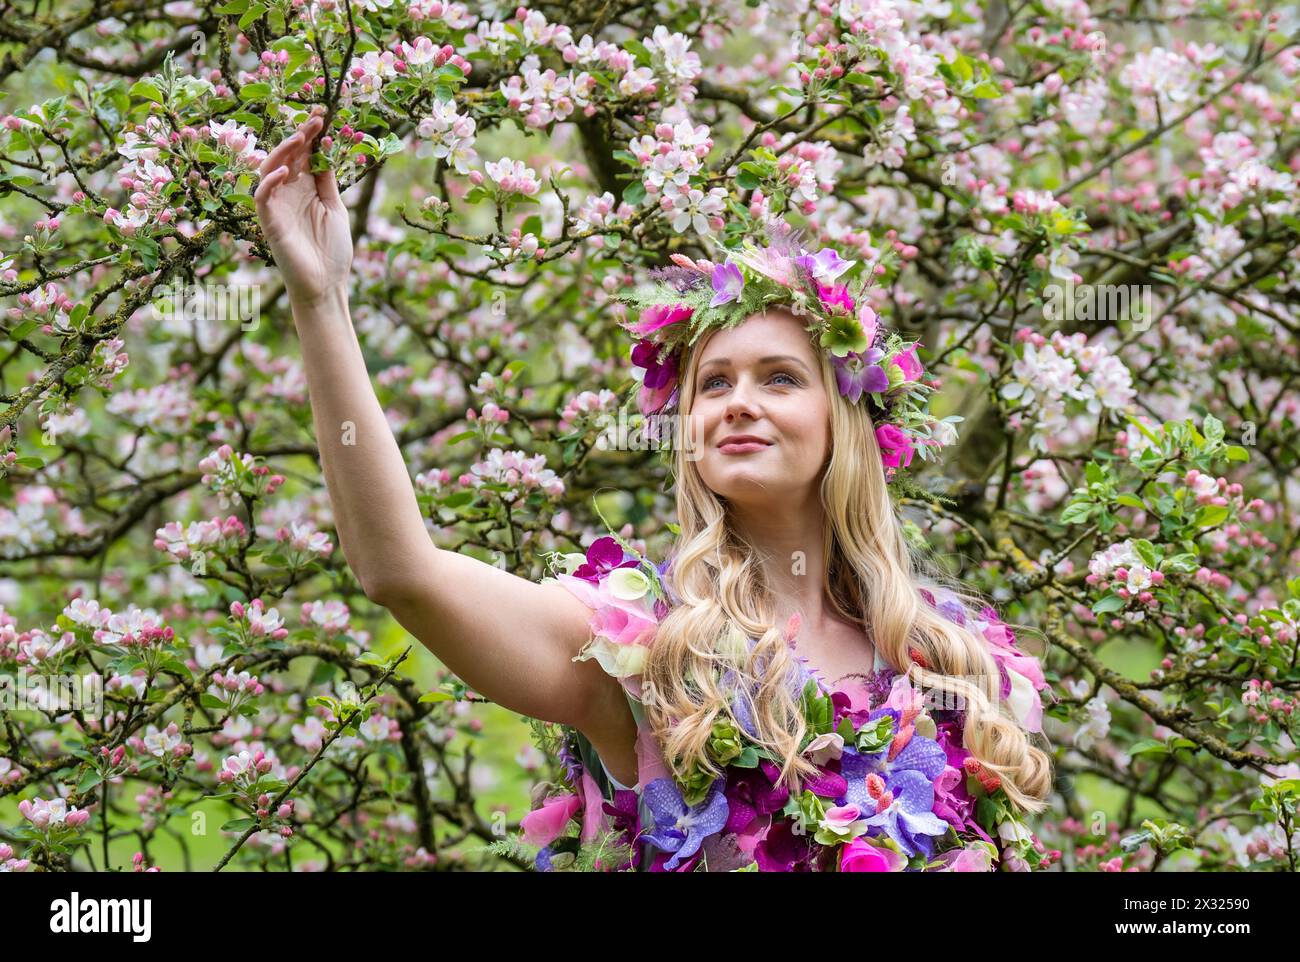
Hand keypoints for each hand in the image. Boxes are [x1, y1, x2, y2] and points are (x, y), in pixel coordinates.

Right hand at [254, 113, 352, 306]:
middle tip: (313, 121)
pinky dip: (269, 183)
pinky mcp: (269, 222)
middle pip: (287, 158)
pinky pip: (262, 197)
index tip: (322, 118)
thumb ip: (327, 182)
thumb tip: (325, 152)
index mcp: (306, 189)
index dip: (310, 137)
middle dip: (299, 137)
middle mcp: (289, 193)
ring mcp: (278, 206)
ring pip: (269, 171)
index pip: (304, 156)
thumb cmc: (332, 250)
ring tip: (298, 139)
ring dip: (282, 153)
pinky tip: (284, 173)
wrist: (326, 284)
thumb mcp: (335, 209)